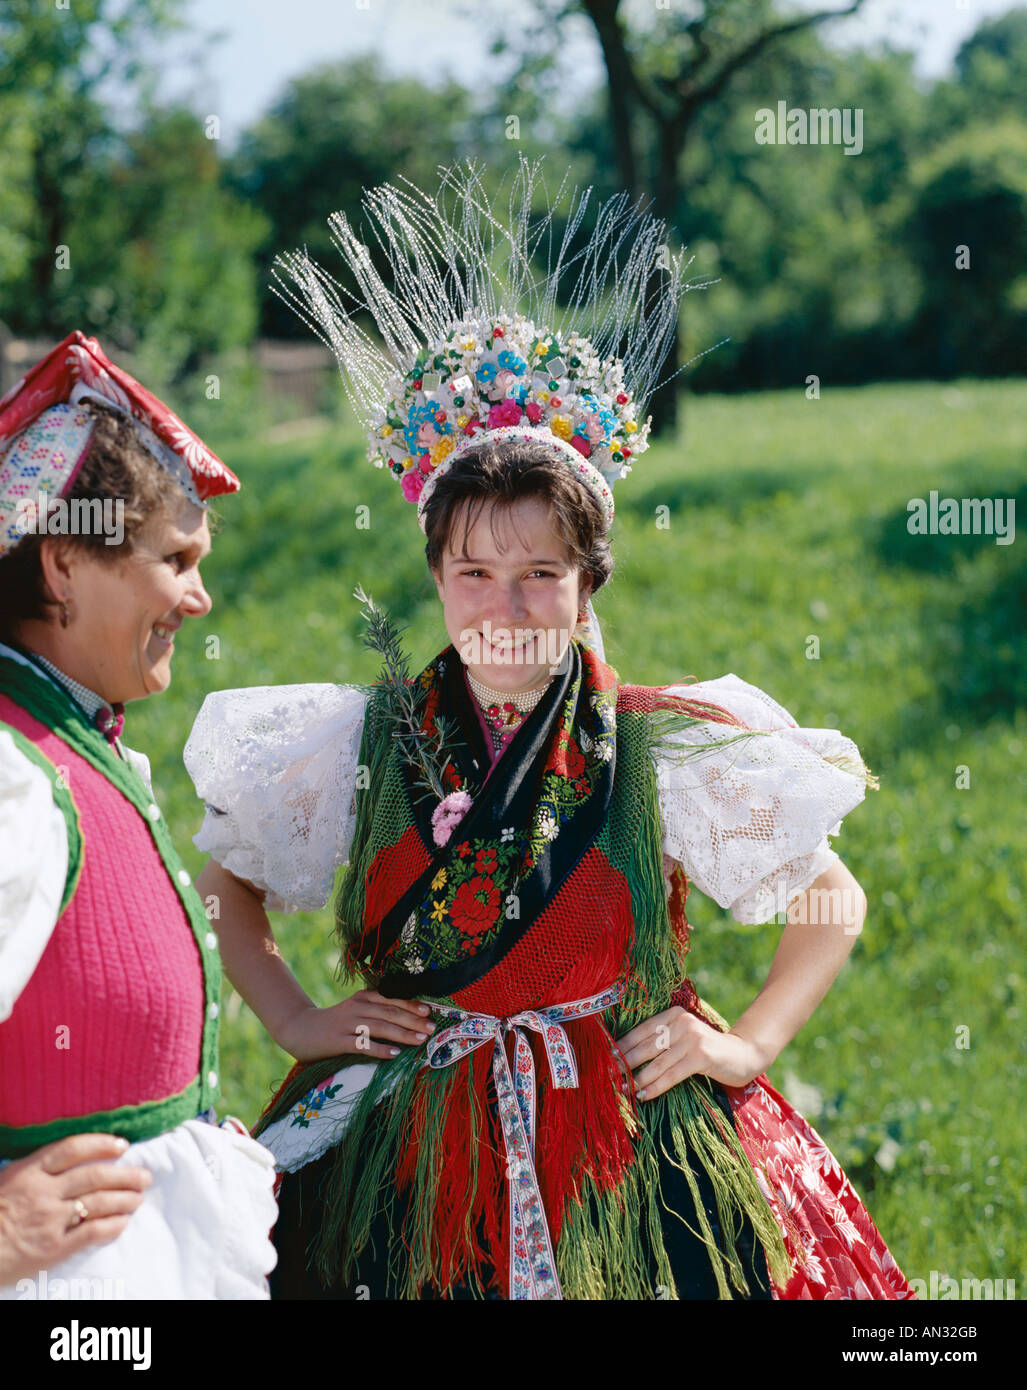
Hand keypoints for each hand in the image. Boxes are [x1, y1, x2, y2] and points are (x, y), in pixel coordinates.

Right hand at [0, 1133, 153, 1286]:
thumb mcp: (5, 1181)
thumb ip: (34, 1170)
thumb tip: (66, 1159)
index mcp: (28, 1172)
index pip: (71, 1149)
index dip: (100, 1144)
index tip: (122, 1145)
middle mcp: (43, 1192)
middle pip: (94, 1176)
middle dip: (124, 1175)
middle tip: (144, 1175)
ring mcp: (50, 1220)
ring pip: (98, 1203)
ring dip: (124, 1199)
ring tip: (139, 1198)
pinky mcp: (53, 1249)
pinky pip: (91, 1233)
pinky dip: (111, 1226)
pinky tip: (123, 1223)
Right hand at [276, 988, 436, 1061]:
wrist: (299, 1028)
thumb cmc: (335, 1022)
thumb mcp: (356, 1010)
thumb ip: (376, 1011)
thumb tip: (408, 1018)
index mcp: (363, 997)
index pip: (392, 1000)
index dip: (412, 1005)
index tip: (430, 1011)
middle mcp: (357, 1008)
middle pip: (389, 1013)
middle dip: (413, 1020)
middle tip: (432, 1028)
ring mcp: (347, 1024)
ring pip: (379, 1027)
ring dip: (402, 1033)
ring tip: (420, 1040)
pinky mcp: (338, 1041)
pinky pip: (363, 1045)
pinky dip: (380, 1049)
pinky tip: (395, 1054)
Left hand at [616, 1007, 768, 1100]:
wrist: (742, 1055)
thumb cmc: (706, 1050)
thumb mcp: (682, 1039)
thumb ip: (661, 1041)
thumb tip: (625, 1057)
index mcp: (673, 1014)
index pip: (640, 1031)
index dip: (621, 1047)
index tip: (604, 1061)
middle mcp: (681, 1022)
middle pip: (645, 1046)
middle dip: (624, 1064)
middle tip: (607, 1077)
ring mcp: (692, 1038)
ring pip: (656, 1063)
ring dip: (636, 1079)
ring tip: (622, 1090)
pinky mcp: (701, 1056)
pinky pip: (671, 1074)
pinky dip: (655, 1086)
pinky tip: (643, 1095)